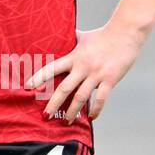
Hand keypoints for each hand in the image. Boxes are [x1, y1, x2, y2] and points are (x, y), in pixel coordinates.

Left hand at [24, 22, 145, 122]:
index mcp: (74, 57)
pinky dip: (95, 110)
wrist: (126, 32)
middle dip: (53, 104)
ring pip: (81, 97)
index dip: (39, 77)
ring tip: (67, 121)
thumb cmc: (104, 34)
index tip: (28, 87)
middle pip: (64, 89)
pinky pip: (101, 99)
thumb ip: (72, 39)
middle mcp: (83, 67)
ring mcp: (96, 74)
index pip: (52, 68)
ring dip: (73, 111)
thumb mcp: (84, 36)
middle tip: (45, 117)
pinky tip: (91, 117)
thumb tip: (62, 34)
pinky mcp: (110, 79)